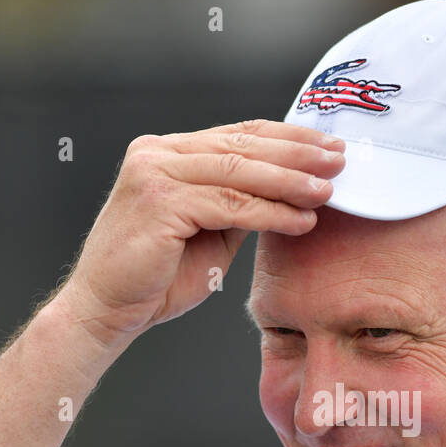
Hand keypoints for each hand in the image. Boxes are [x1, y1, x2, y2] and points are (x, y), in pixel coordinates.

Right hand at [54, 119, 344, 346]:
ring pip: (239, 172)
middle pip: (242, 145)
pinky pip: (229, 205)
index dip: (287, 138)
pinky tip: (301, 220)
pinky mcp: (159, 202)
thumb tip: (290, 191)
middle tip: (340, 159)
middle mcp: (157, 153)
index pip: (238, 135)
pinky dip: (270, 212)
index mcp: (167, 152)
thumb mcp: (207, 231)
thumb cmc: (155, 278)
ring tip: (328, 191)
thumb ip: (238, 205)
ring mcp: (154, 174)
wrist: (105, 311)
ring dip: (291, 182)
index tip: (328, 145)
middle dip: (298, 153)